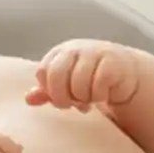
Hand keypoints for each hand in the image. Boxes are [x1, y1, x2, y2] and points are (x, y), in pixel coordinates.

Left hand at [25, 39, 141, 112]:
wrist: (124, 72)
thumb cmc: (90, 78)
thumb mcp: (66, 84)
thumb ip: (47, 91)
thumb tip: (29, 99)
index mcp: (60, 52)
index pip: (43, 73)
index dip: (50, 90)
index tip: (62, 97)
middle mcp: (74, 48)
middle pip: (56, 77)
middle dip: (63, 97)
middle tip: (74, 103)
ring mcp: (94, 53)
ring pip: (77, 86)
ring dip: (84, 98)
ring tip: (91, 97)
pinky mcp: (112, 62)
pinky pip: (97, 88)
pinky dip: (99, 96)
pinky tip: (104, 94)